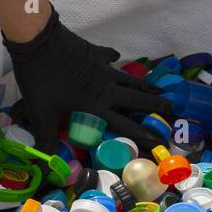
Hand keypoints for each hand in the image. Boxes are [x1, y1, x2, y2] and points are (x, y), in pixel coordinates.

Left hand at [7, 8, 170, 151]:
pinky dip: (113, 59)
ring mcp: (102, 68)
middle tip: (172, 108)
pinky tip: (115, 58)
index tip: (159, 142)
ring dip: (144, 85)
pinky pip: (109, 57)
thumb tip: (46, 170)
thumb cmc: (41, 80)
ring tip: (158, 89)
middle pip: (136, 98)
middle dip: (155, 105)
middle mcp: (106, 87)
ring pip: (129, 79)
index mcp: (97, 105)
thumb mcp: (42, 115)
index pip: (125, 125)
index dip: (143, 135)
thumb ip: (46, 142)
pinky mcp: (94, 52)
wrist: (39, 41)